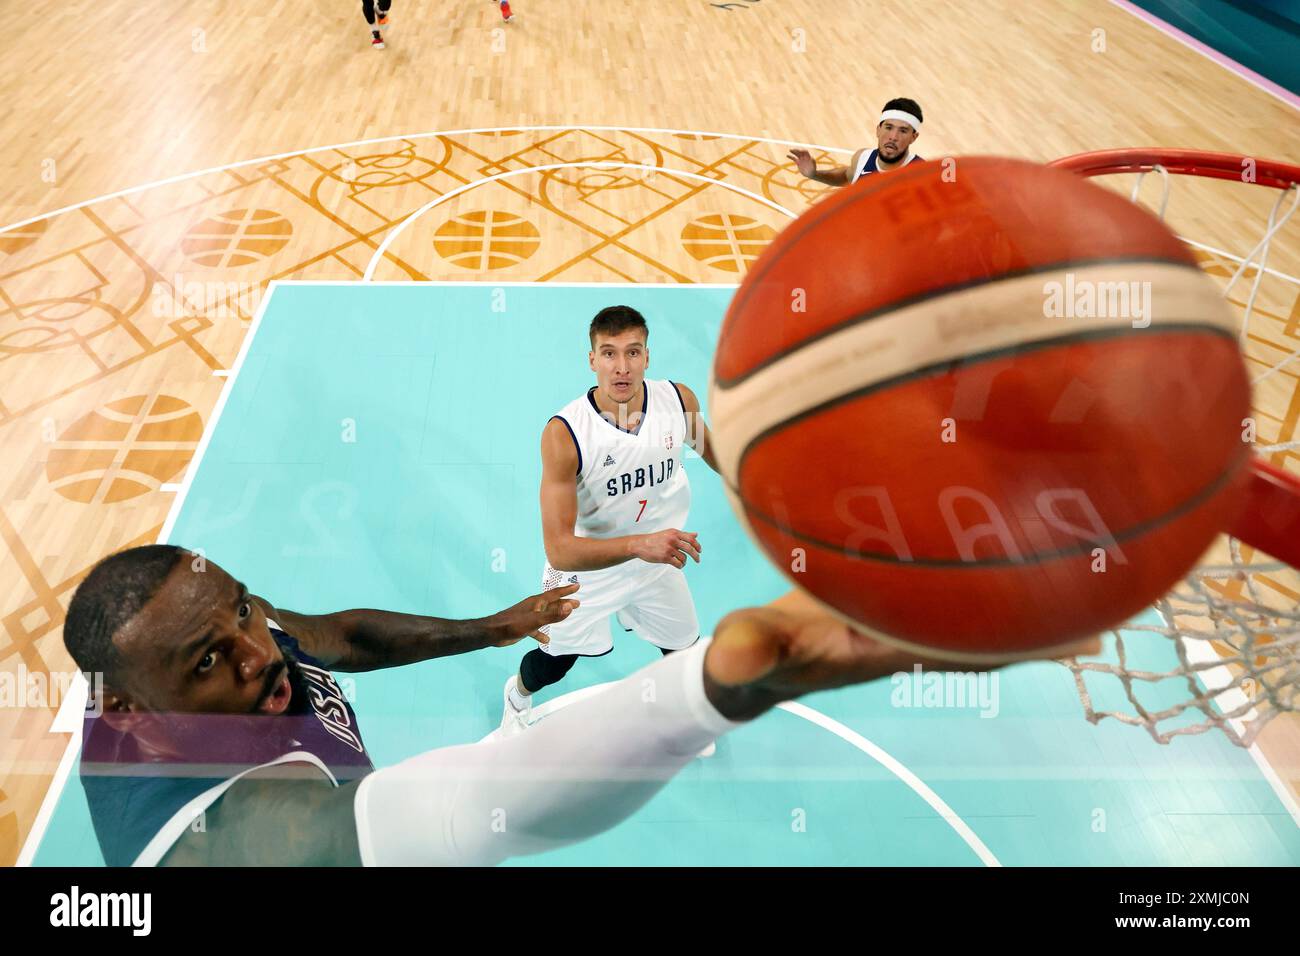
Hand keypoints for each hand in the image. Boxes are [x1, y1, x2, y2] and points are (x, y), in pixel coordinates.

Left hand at [490, 583, 579, 646]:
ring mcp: (529, 617)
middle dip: (564, 603)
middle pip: (552, 604)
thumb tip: (570, 607)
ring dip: (556, 615)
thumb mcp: (535, 620)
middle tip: (577, 603)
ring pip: (546, 615)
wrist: (494, 632)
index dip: (566, 590)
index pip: (555, 594)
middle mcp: (534, 607)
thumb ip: (553, 614)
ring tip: (566, 616)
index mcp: (537, 602)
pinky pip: (536, 628)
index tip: (577, 586)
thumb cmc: (514, 624)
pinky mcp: (524, 627)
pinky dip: (542, 633)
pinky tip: (546, 639)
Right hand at [631, 529, 700, 567]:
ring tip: (681, 562)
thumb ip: (683, 534)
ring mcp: (669, 549)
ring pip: (684, 558)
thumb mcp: (669, 534)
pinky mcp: (665, 557)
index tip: (700, 551)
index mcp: (675, 533)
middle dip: (696, 556)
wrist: (640, 545)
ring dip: (684, 562)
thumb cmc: (655, 539)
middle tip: (698, 560)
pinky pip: (678, 563)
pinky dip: (680, 566)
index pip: (691, 539)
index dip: (697, 545)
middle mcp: (673, 540)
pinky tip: (678, 565)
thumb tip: (696, 535)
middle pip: (690, 549)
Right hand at [703, 590, 1101, 720]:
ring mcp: (921, 623)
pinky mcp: (914, 605)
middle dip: (1054, 615)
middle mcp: (922, 639)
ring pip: (995, 614)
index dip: (1022, 638)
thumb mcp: (751, 645)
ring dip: (1042, 599)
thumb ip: (746, 649)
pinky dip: (1012, 585)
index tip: (1081, 631)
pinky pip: (973, 595)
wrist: (762, 661)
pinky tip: (1047, 564)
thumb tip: (731, 662)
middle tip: (1125, 588)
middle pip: (1000, 632)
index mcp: (895, 647)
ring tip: (1109, 576)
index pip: (969, 645)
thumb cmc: (763, 652)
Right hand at [787, 148, 816, 177]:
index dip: (803, 151)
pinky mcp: (798, 162)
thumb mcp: (813, 166)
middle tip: (793, 150)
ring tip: (790, 150)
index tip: (800, 151)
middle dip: (797, 151)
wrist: (810, 174)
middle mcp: (804, 157)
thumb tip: (812, 158)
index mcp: (808, 157)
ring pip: (797, 154)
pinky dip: (791, 157)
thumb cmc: (813, 170)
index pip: (805, 152)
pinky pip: (794, 159)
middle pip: (800, 152)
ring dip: (794, 152)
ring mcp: (801, 160)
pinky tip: (787, 155)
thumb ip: (813, 162)